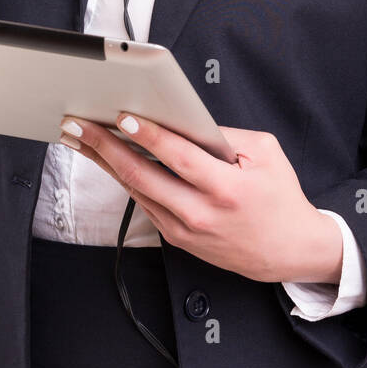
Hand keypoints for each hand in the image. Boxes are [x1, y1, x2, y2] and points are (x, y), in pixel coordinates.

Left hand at [59, 114, 343, 285]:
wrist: (287, 250)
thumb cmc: (278, 197)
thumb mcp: (265, 153)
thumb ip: (223, 135)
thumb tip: (183, 119)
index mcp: (225, 188)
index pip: (178, 157)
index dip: (148, 135)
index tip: (122, 117)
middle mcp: (199, 213)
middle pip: (142, 176)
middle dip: (105, 147)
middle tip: (79, 124)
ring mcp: (184, 230)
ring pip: (135, 190)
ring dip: (104, 163)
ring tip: (81, 138)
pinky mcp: (176, 239)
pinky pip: (144, 203)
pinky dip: (123, 179)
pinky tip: (107, 160)